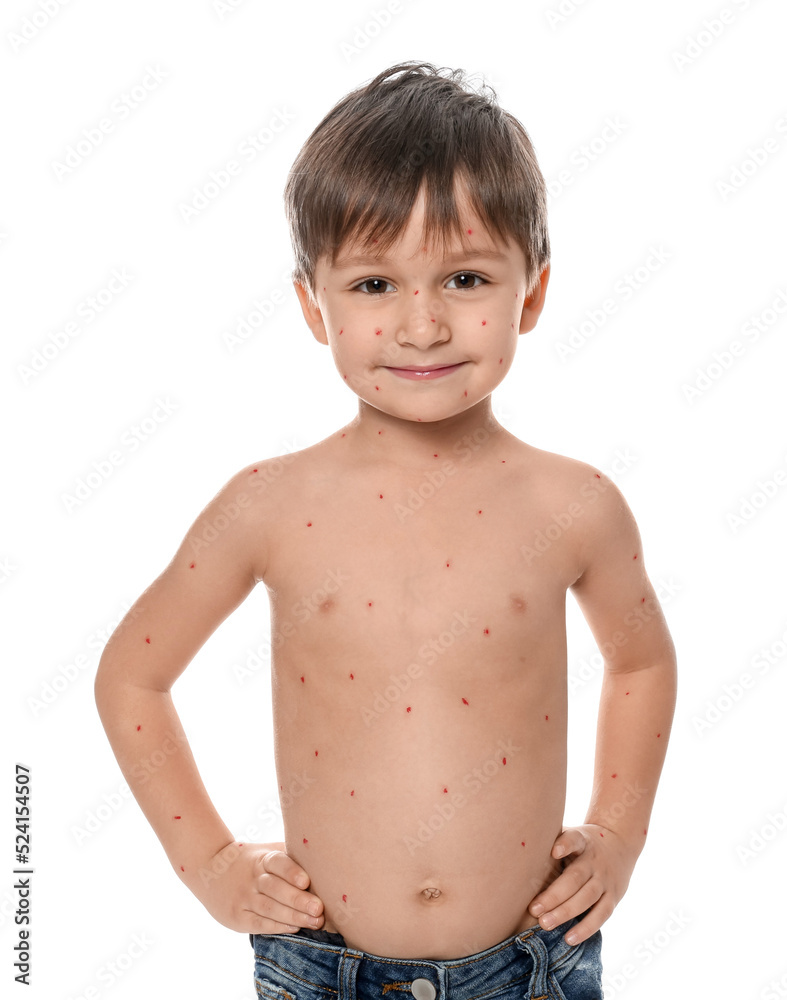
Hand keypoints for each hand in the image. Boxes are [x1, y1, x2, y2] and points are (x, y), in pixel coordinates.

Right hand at [186, 840, 324, 933]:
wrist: (210, 870)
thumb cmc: (252, 861)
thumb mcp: (266, 850)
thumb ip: (290, 855)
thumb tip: (325, 858)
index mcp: (262, 858)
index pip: (277, 863)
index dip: (291, 872)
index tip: (306, 881)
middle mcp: (252, 878)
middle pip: (276, 890)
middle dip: (298, 900)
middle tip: (319, 909)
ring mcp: (243, 898)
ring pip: (269, 909)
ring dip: (293, 917)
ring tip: (314, 922)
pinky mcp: (237, 917)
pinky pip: (259, 923)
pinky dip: (277, 927)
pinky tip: (295, 928)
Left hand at [528, 825, 637, 944]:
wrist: (619, 844)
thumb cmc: (581, 844)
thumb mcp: (570, 834)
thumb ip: (550, 840)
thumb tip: (516, 849)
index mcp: (582, 841)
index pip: (574, 839)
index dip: (565, 845)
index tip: (553, 851)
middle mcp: (594, 861)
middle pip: (575, 878)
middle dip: (554, 895)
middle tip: (534, 909)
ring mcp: (605, 879)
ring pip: (587, 898)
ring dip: (566, 913)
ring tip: (545, 924)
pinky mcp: (613, 897)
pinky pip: (601, 915)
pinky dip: (586, 928)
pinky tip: (569, 938)